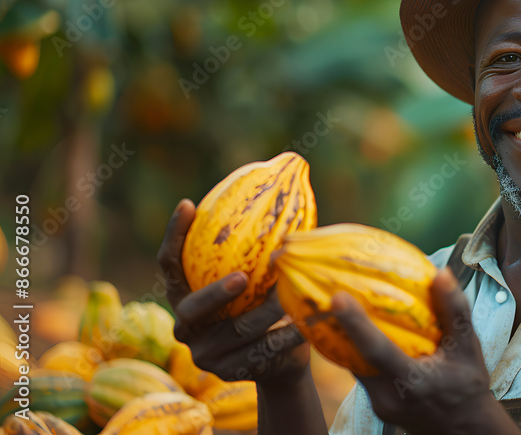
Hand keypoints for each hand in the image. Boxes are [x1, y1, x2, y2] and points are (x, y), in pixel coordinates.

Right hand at [156, 199, 309, 383]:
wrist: (282, 360)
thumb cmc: (267, 306)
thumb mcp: (256, 280)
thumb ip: (253, 252)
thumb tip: (280, 196)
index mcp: (185, 296)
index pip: (169, 265)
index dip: (173, 236)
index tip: (188, 205)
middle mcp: (187, 326)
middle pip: (191, 308)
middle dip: (216, 292)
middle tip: (243, 277)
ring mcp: (205, 353)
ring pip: (237, 329)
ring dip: (267, 310)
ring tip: (290, 293)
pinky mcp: (231, 372)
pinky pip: (260, 352)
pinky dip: (283, 336)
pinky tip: (302, 325)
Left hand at [331, 269, 520, 434]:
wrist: (464, 429)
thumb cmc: (468, 385)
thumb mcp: (468, 348)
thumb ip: (455, 311)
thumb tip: (440, 274)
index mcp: (413, 382)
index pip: (377, 350)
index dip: (355, 324)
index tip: (337, 297)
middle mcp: (389, 396)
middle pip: (354, 356)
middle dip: (337, 324)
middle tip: (326, 290)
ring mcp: (379, 403)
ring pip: (354, 364)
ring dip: (344, 336)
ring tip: (335, 303)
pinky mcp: (376, 405)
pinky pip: (360, 371)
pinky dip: (356, 349)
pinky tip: (352, 327)